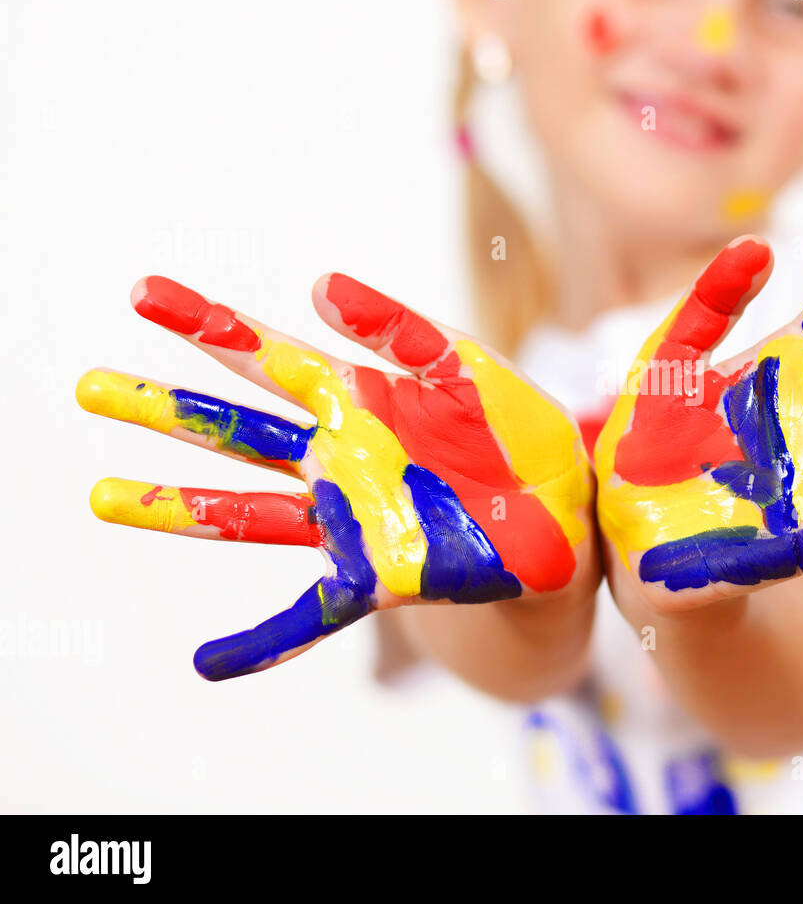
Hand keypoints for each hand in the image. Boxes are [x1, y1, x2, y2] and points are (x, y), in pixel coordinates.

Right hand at [77, 275, 593, 678]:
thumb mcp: (467, 366)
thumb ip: (398, 329)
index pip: (269, 354)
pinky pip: (309, 613)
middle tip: (90, 387)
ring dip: (177, 507)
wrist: (568, 514)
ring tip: (104, 498)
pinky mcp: (378, 576)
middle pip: (235, 428)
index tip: (143, 293)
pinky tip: (211, 664)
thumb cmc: (521, 434)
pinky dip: (261, 641)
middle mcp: (340, 457)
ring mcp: (350, 518)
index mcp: (362, 398)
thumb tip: (317, 283)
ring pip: (246, 512)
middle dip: (165, 407)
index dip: (206, 323)